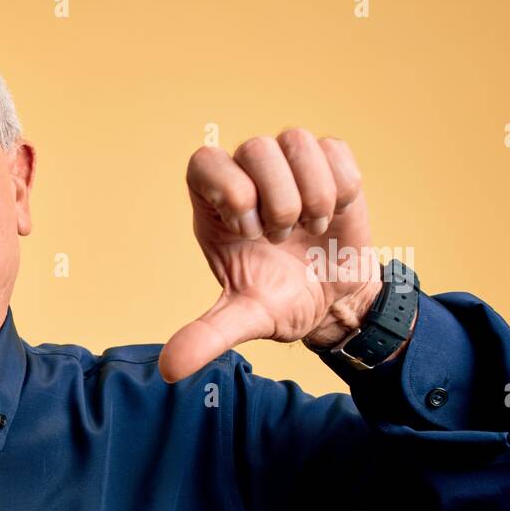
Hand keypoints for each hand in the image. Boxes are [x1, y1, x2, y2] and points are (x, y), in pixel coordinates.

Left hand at [159, 129, 384, 381]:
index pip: (203, 161)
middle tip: (282, 237)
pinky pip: (334, 150)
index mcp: (215, 205)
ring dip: (312, 195)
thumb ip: (207, 336)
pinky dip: (341, 189)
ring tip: (310, 230)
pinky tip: (333, 217)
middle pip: (255, 147)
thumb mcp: (244, 319)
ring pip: (296, 140)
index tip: (248, 231)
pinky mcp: (328, 163)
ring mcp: (288, 165)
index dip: (229, 189)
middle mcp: (247, 176)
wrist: (335, 301)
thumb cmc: (280, 302)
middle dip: (278, 200)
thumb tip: (168, 369)